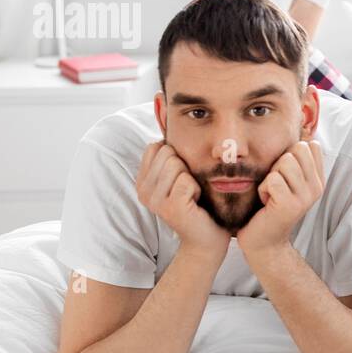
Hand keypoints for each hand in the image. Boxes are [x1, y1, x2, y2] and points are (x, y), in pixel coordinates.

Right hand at [136, 141, 228, 259]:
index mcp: (143, 181)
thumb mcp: (182, 175)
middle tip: (190, 188)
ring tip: (193, 195)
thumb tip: (165, 113)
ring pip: (176, 164)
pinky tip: (197, 202)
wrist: (208, 239)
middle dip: (186, 166)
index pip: (156, 146)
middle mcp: (143, 191)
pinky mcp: (171, 208)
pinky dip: (198, 188)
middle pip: (167, 152)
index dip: (176, 156)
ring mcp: (155, 201)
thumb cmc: (200, 204)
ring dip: (193, 177)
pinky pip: (187, 180)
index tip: (183, 177)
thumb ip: (172, 153)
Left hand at [237, 140, 324, 256]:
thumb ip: (295, 161)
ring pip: (284, 162)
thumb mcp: (287, 180)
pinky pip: (272, 179)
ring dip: (270, 177)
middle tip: (276, 184)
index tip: (285, 174)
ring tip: (271, 194)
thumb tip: (300, 132)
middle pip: (297, 149)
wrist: (264, 241)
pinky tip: (266, 202)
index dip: (290, 154)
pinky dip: (263, 189)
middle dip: (279, 163)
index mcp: (318, 179)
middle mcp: (316, 187)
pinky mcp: (290, 205)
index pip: (310, 145)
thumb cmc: (269, 207)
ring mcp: (305, 197)